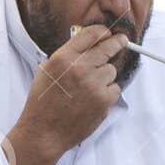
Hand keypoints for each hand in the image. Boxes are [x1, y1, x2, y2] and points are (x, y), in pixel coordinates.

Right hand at [8, 25, 127, 164]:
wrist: (44, 132)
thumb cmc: (42, 103)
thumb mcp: (46, 71)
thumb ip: (67, 56)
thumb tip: (87, 45)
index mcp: (63, 58)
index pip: (92, 34)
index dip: (103, 32)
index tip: (108, 34)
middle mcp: (80, 68)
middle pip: (108, 47)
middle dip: (117, 43)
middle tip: (122, 42)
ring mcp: (94, 84)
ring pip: (111, 70)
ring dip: (104, 77)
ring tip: (88, 89)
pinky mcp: (104, 100)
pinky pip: (115, 89)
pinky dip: (107, 93)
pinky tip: (92, 100)